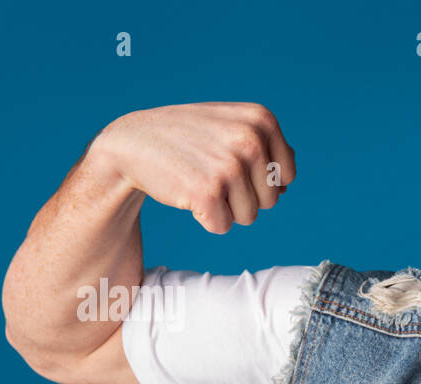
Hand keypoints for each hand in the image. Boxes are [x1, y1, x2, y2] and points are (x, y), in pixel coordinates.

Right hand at [86, 102, 295, 233]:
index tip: (232, 163)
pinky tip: (188, 193)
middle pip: (271, 200)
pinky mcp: (207, 193)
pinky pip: (223, 227)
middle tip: (211, 173)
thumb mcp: (231, 125)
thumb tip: (287, 182)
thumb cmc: (188, 136)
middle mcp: (250, 139)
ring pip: (249, 217)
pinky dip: (205, 219)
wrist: (133, 142)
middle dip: (243, 196)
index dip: (260, 180)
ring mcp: (229, 166)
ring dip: (224, 208)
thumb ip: (266, 147)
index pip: (287, 175)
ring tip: (200, 180)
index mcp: (262, 119)